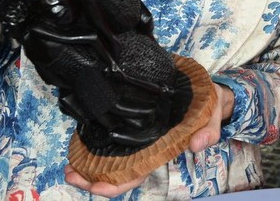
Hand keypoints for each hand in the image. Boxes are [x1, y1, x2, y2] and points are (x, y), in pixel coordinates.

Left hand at [64, 84, 233, 194]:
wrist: (208, 94)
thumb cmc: (207, 109)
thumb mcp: (211, 118)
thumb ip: (208, 131)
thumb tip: (197, 145)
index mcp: (161, 151)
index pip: (136, 174)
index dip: (116, 184)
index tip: (95, 186)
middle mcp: (146, 148)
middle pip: (116, 172)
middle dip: (92, 178)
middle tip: (69, 173)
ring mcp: (138, 137)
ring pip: (111, 158)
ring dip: (88, 164)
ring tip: (69, 164)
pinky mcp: (134, 123)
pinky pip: (112, 139)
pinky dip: (95, 145)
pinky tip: (80, 142)